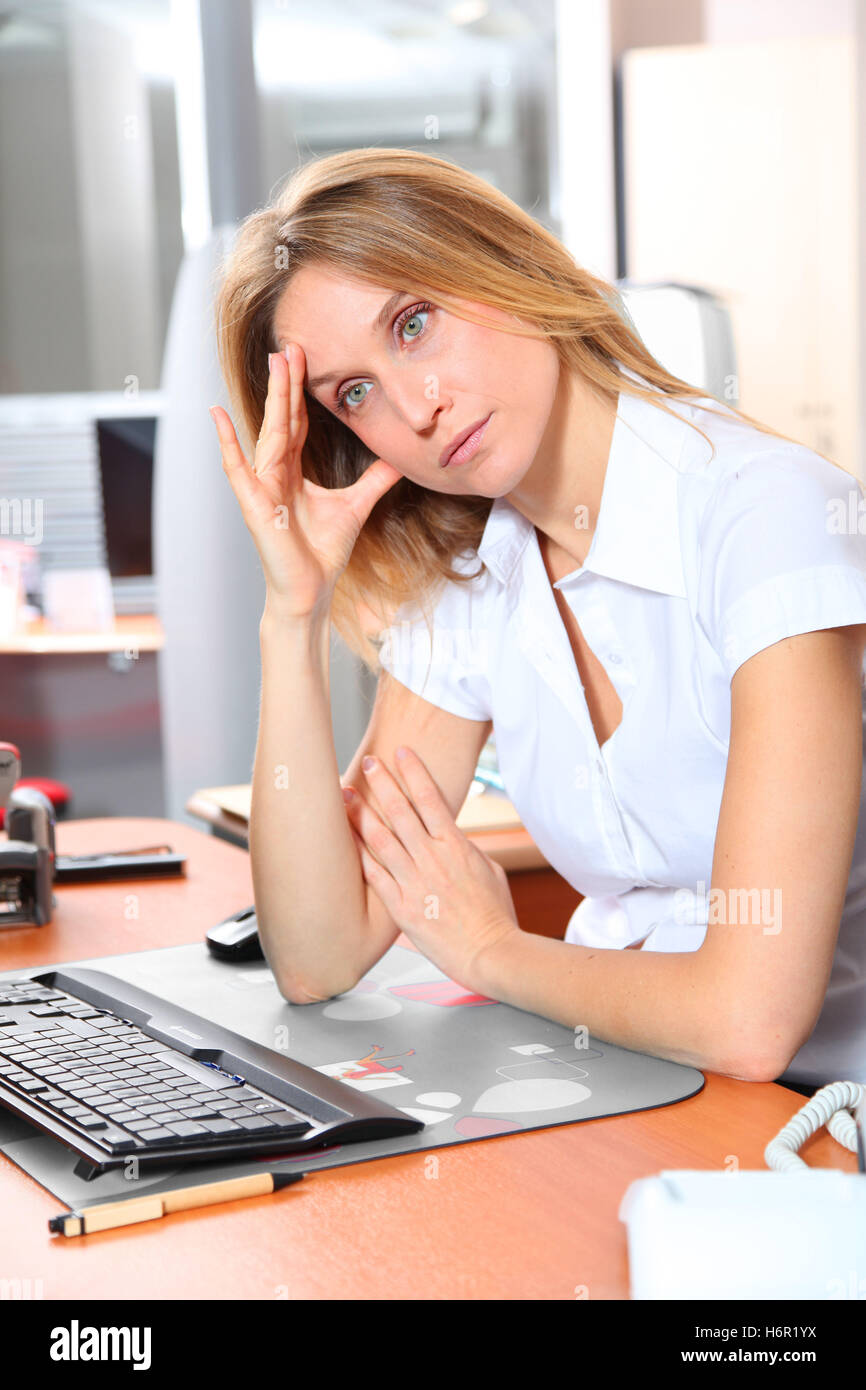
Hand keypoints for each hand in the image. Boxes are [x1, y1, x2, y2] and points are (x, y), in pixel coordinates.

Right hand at [210, 344, 402, 618]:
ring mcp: (262, 486)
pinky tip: (217, 416)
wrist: (311, 590)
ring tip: (273, 364)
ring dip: (271, 398)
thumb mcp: (357, 506)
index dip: (302, 390)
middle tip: (291, 345)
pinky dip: (227, 442)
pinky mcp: (254, 504)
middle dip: (287, 383)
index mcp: (294, 470)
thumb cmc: (322, 552)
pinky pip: (236, 468)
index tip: (307, 357)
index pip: (297, 422)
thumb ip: (375, 480)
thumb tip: (399, 458)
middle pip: (282, 419)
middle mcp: (275, 472)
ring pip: (267, 433)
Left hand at [342, 746, 520, 992]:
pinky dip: (358, 854)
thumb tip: (451, 839)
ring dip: (361, 813)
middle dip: (382, 783)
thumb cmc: (495, 915)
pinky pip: (373, 875)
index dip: (413, 772)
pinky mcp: (401, 906)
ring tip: (345, 793)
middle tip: (368, 763)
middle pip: (399, 811)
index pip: (430, 798)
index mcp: (456, 846)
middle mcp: (432, 859)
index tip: (401, 752)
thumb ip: (465, 850)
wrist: (490, 952)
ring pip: (380, 839)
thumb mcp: (489, 870)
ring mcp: (414, 882)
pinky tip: (345, 839)